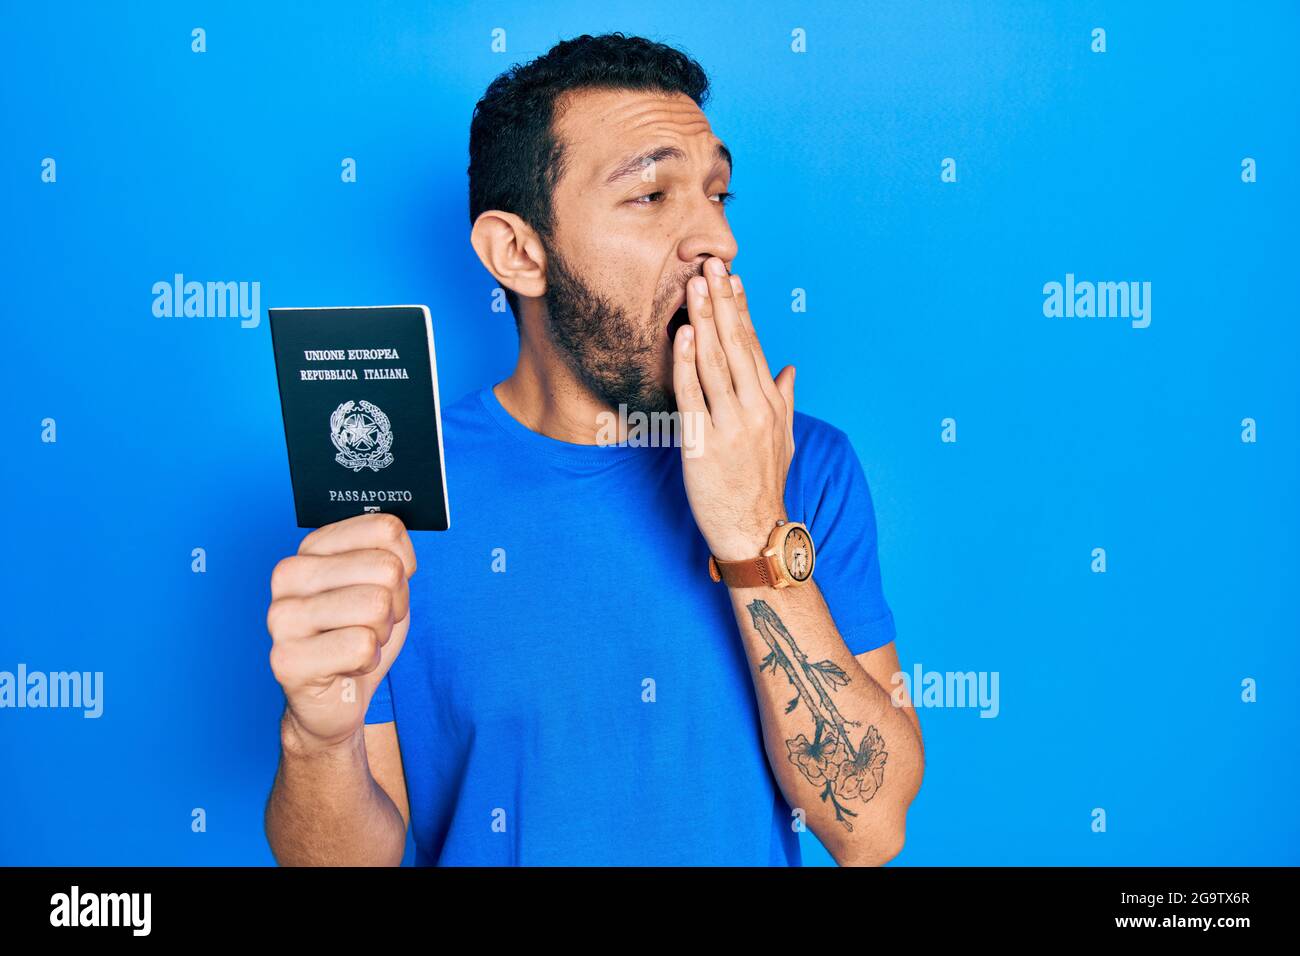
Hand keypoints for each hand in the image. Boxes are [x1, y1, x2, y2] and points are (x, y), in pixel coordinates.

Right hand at [266, 512, 416, 752]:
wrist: (335, 699)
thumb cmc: (360, 635)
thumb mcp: (385, 586)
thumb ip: (389, 553)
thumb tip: (395, 532)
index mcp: (312, 548)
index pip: (385, 530)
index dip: (403, 566)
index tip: (384, 587)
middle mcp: (289, 574)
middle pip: (387, 569)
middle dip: (395, 605)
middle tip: (372, 625)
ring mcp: (282, 616)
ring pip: (376, 606)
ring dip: (380, 634)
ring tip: (357, 644)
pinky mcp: (285, 658)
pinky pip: (361, 646)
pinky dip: (367, 662)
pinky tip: (345, 667)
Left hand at [673, 256, 795, 561]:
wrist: (754, 532)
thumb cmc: (763, 486)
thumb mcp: (783, 440)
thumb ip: (784, 401)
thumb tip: (789, 369)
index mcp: (771, 404)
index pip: (753, 346)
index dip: (741, 311)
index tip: (732, 279)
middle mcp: (755, 409)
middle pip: (735, 345)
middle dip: (721, 302)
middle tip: (709, 265)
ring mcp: (731, 425)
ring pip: (715, 362)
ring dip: (704, 321)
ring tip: (694, 286)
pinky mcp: (705, 443)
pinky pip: (693, 395)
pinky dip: (686, 363)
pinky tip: (682, 336)